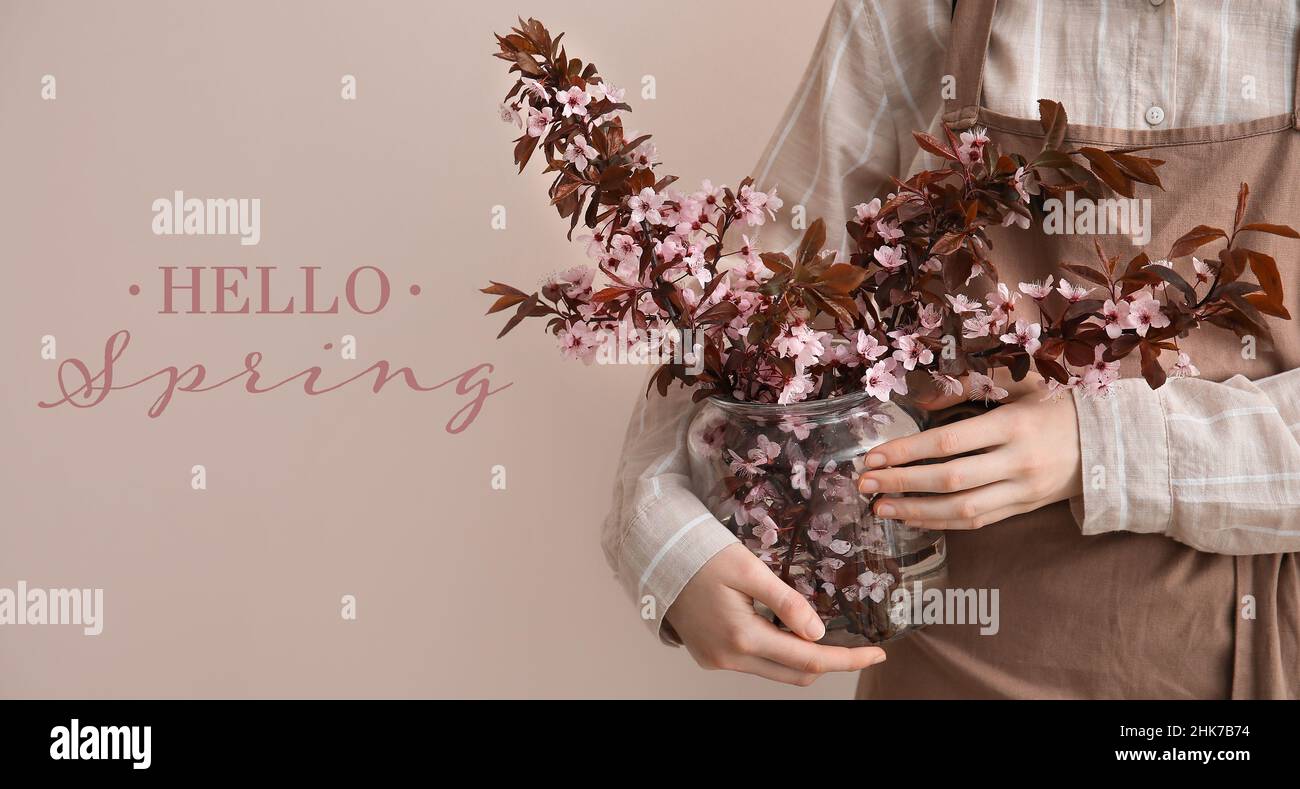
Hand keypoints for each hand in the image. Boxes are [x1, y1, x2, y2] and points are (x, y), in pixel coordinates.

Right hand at [666, 543, 886, 685]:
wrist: (655, 557)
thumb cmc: (701, 554)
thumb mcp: (747, 568)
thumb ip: (785, 601)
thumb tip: (818, 632)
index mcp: (742, 636)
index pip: (809, 658)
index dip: (847, 659)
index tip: (877, 654)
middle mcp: (730, 657)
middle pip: (795, 674)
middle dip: (831, 663)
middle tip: (858, 646)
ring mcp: (718, 661)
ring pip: (775, 671)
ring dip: (802, 658)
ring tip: (820, 633)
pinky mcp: (710, 657)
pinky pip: (755, 663)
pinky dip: (777, 652)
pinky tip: (784, 630)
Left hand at [856, 370, 1082, 529]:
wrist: (1109, 442)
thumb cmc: (1056, 406)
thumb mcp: (1020, 384)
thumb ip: (970, 386)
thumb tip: (923, 399)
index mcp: (1013, 425)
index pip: (948, 443)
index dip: (907, 452)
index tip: (874, 456)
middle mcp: (1017, 462)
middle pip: (949, 480)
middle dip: (901, 484)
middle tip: (864, 483)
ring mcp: (1022, 491)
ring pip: (961, 509)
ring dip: (915, 511)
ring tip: (879, 508)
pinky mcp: (1023, 509)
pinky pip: (976, 522)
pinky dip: (940, 522)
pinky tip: (912, 518)